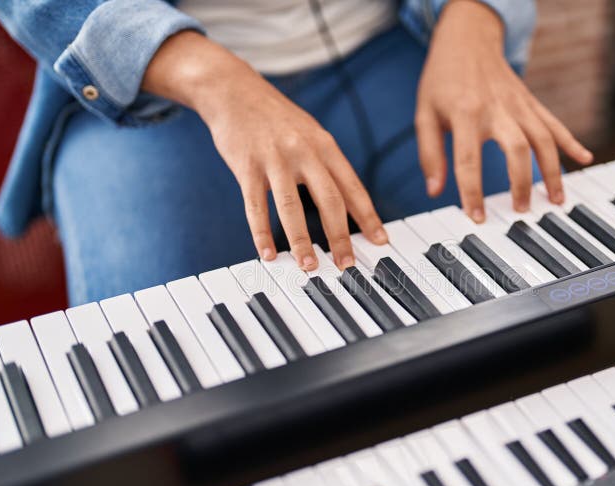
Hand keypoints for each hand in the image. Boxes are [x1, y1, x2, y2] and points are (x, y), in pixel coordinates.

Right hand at [143, 32, 386, 269]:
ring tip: (309, 266)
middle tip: (346, 264)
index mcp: (324, 145)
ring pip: (292, 207)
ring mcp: (274, 158)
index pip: (352, 187)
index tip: (381, 241)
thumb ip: (327, 165)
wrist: (233, 90)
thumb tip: (348, 203)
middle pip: (329, 200)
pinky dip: (261, 233)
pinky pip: (255, 205)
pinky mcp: (246, 165)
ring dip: (301, 241)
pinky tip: (267, 254)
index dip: (368, 217)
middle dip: (340, 236)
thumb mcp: (310, 133)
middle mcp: (304, 151)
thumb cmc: (276, 118)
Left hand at [415, 0, 593, 221]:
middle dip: (521, 183)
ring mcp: (518, 105)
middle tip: (521, 211)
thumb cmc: (442, 80)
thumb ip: (430, 154)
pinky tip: (584, 158)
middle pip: (516, 149)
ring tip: (556, 200)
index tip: (477, 217)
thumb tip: (435, 190)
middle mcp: (496, 109)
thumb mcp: (424, 114)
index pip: (469, 160)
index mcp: (465, 113)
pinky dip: (571, 141)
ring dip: (552, 171)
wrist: (467, 38)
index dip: (473, 191)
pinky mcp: (530, 102)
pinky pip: (555, 123)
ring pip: (543, 139)